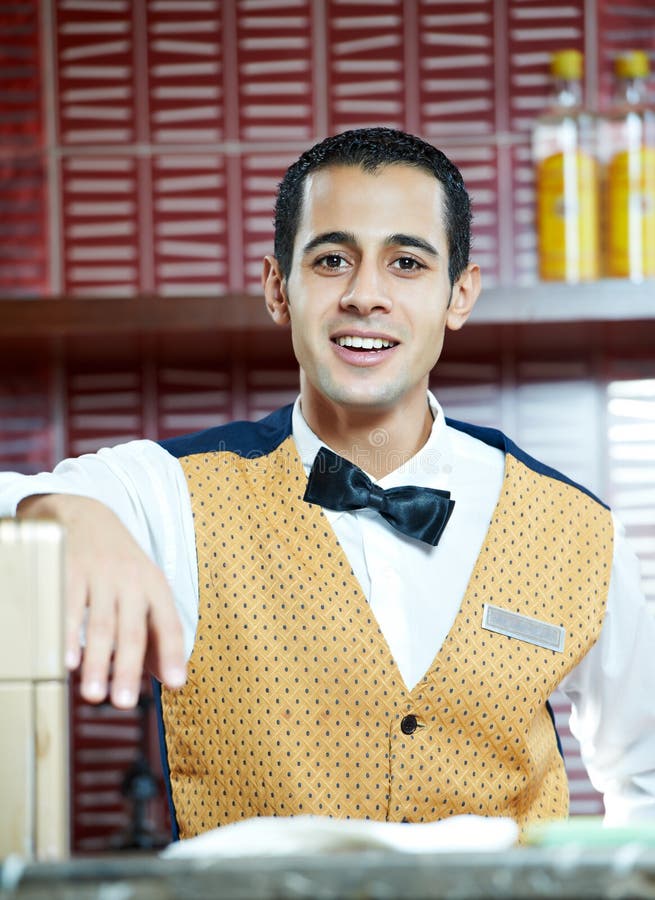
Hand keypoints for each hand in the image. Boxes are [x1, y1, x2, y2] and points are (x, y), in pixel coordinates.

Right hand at [17, 494, 186, 707]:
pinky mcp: (70, 569)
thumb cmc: (120, 563)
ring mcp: (99, 573)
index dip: (173, 654)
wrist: (86, 512)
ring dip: (96, 662)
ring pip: (99, 624)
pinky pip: (69, 607)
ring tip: (93, 694)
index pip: (169, 623)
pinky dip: (68, 636)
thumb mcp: (145, 588)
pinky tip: (67, 661)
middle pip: (131, 630)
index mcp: (154, 585)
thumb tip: (166, 676)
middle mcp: (131, 579)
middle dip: (128, 668)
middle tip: (124, 703)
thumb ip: (156, 631)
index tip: (177, 683)